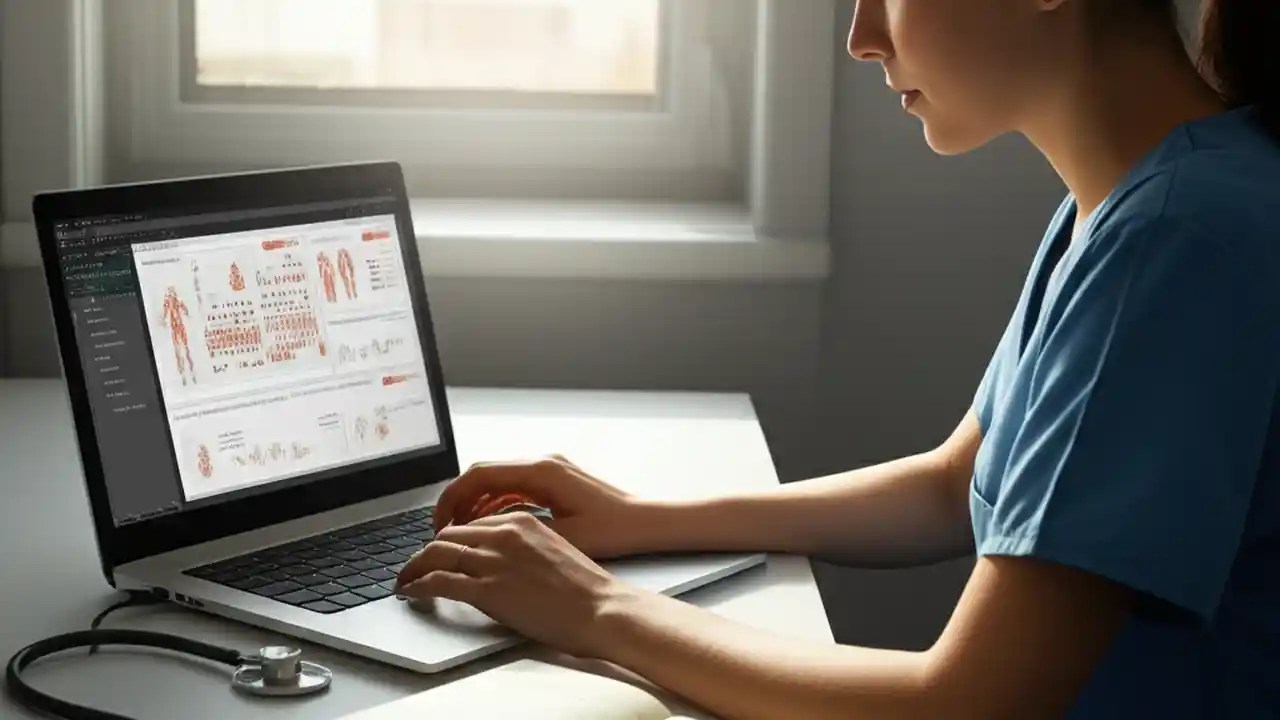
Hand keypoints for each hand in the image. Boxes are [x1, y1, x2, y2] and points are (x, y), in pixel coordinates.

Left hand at [395, 511, 632, 658]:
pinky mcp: (486, 589)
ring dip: (415, 567)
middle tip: (418, 564)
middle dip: (428, 550)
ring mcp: (493, 560)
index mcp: (521, 520)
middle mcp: (503, 534)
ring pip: (436, 555)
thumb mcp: (554, 548)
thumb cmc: (586, 587)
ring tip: (405, 578)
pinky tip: (411, 591)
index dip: (451, 539)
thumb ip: (525, 545)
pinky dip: (418, 584)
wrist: (600, 608)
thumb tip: (503, 557)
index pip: (471, 524)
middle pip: (448, 535)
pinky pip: (438, 581)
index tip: (443, 550)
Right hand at [436, 455, 652, 559]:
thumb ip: (519, 533)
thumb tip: (482, 541)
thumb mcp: (562, 536)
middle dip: (459, 500)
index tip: (438, 522)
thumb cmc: (614, 529)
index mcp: (540, 471)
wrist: (649, 521)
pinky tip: (492, 526)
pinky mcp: (557, 479)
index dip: (452, 497)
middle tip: (443, 528)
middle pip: (485, 474)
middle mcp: (543, 462)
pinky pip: (517, 487)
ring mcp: (550, 469)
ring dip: (478, 502)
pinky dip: (498, 503)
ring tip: (462, 532)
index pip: (480, 475)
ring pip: (500, 480)